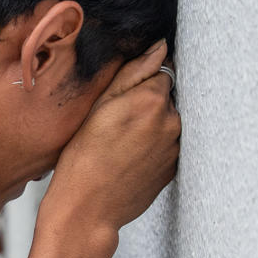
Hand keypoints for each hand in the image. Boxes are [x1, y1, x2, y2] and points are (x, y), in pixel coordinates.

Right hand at [41, 39, 179, 235]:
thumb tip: (160, 47)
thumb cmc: (81, 160)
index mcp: (151, 100)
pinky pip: (167, 144)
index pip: (160, 71)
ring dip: (150, 125)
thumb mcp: (97, 108)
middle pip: (166, 97)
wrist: (87, 210)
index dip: (138, 82)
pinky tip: (129, 158)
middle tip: (116, 123)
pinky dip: (152, 146)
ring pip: (167, 121)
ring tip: (121, 144)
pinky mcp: (174, 167)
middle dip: (146, 103)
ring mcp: (176, 146)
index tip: (120, 99)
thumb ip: (132, 72)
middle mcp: (172, 121)